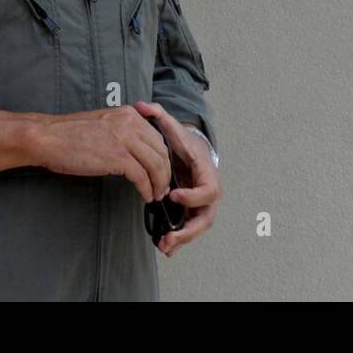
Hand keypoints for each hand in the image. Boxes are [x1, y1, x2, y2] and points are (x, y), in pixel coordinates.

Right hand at [31, 106, 171, 202]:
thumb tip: (138, 151)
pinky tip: (144, 196)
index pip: (158, 138)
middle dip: (165, 172)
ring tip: (156, 195)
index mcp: (130, 114)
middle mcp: (132, 123)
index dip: (163, 158)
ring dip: (159, 183)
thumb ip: (123, 131)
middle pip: (161, 151)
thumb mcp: (104, 124)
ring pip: (156, 164)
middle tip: (163, 187)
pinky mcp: (117, 157)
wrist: (48, 137)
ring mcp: (125, 139)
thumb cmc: (70, 134)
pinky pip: (142, 176)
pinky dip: (146, 189)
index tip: (162, 172)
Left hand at [134, 101, 221, 256]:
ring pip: (198, 227)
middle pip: (206, 217)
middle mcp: (208, 191)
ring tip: (163, 245)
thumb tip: (143, 105)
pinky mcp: (192, 211)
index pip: (208, 189)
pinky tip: (164, 247)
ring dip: (183, 238)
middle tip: (169, 236)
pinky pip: (188, 229)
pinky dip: (179, 240)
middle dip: (189, 229)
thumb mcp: (174, 127)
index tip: (172, 194)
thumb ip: (160, 115)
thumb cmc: (184, 141)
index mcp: (207, 172)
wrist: (193, 151)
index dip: (193, 195)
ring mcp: (201, 203)